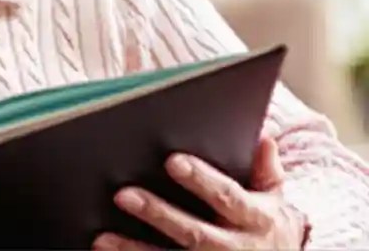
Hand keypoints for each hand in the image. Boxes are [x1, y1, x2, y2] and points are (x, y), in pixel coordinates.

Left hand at [95, 137, 307, 249]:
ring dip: (136, 249)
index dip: (200, 180)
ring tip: (104, 237)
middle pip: (194, 232)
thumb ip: (266, 172)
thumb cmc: (269, 230)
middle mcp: (235, 247)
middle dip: (159, 214)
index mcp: (256, 219)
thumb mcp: (275, 201)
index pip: (226, 196)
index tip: (171, 161)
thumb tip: (263, 139)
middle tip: (124, 195)